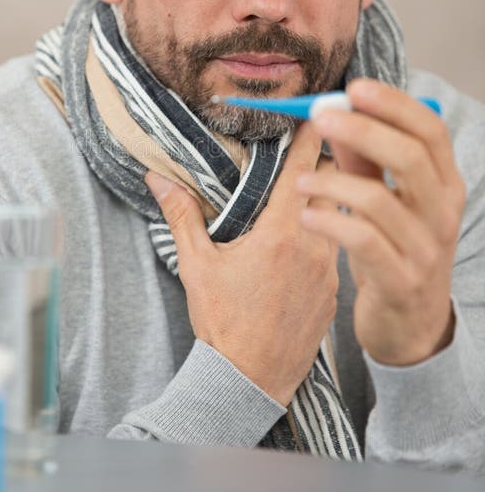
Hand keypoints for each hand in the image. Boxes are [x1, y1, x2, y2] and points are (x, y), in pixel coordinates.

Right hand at [145, 124, 338, 406]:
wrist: (249, 383)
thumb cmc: (223, 324)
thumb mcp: (196, 266)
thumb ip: (181, 216)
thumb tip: (157, 178)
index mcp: (283, 233)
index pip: (307, 167)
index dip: (313, 133)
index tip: (318, 108)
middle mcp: (316, 247)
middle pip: (330, 188)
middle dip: (318, 167)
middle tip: (300, 153)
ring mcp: (329, 273)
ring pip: (334, 221)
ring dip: (319, 206)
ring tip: (294, 203)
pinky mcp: (333, 295)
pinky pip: (331, 253)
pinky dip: (318, 241)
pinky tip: (292, 253)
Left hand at [297, 78, 464, 365]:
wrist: (410, 325)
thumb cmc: (393, 250)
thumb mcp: (385, 201)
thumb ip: (363, 160)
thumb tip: (331, 112)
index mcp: (444, 184)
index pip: (430, 131)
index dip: (394, 105)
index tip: (354, 87)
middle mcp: (442, 213)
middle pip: (409, 157)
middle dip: (362, 130)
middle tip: (319, 117)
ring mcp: (424, 249)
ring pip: (378, 201)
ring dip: (331, 183)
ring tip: (301, 181)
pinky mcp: (400, 281)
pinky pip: (362, 242)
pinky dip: (329, 222)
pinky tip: (306, 215)